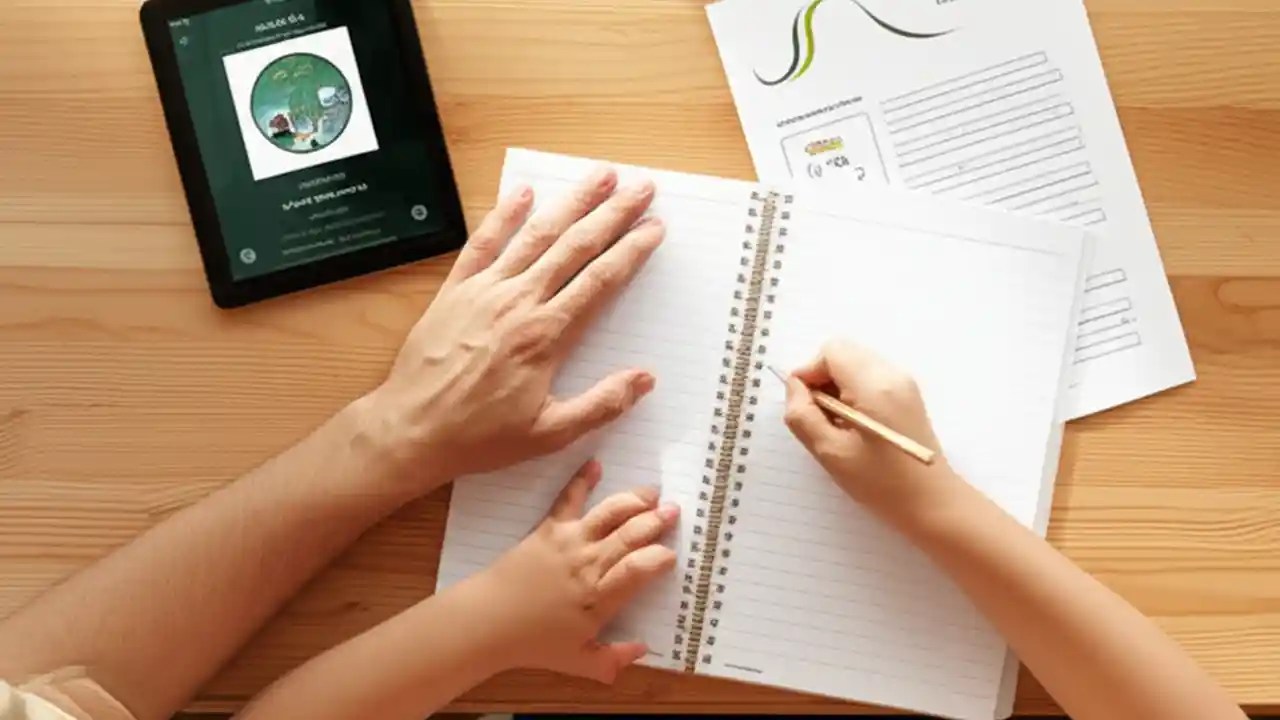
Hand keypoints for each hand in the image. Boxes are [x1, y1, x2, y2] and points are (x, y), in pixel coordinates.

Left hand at [367, 167, 664, 490]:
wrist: (413, 429)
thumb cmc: (480, 437)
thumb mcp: (550, 433)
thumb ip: (601, 404)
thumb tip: (643, 379)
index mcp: (546, 335)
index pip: (601, 280)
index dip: (631, 250)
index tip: (654, 228)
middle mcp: (519, 302)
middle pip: (576, 246)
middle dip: (612, 213)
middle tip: (640, 187)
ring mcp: (485, 291)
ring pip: (536, 235)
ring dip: (571, 202)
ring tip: (599, 175)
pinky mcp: (456, 291)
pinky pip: (483, 243)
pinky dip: (504, 215)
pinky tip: (523, 192)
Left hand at [466, 461, 678, 682]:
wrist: (488, 620)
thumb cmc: (533, 643)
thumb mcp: (578, 662)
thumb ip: (613, 659)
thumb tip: (645, 650)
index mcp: (599, 598)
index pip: (639, 570)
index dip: (660, 558)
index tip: (671, 555)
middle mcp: (588, 564)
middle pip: (629, 535)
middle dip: (656, 521)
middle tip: (674, 512)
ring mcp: (569, 542)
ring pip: (608, 513)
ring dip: (632, 500)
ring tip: (652, 493)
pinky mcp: (549, 529)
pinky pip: (568, 499)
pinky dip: (582, 479)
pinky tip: (596, 464)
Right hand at [782, 340, 959, 524]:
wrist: (932, 502)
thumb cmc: (880, 483)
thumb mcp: (830, 452)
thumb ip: (803, 414)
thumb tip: (795, 386)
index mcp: (874, 386)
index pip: (831, 351)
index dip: (809, 373)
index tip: (805, 406)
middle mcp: (892, 374)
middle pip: (843, 352)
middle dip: (822, 378)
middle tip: (821, 417)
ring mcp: (904, 382)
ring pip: (855, 363)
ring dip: (837, 386)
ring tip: (838, 424)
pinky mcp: (908, 393)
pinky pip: (869, 376)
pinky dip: (853, 392)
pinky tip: (855, 424)